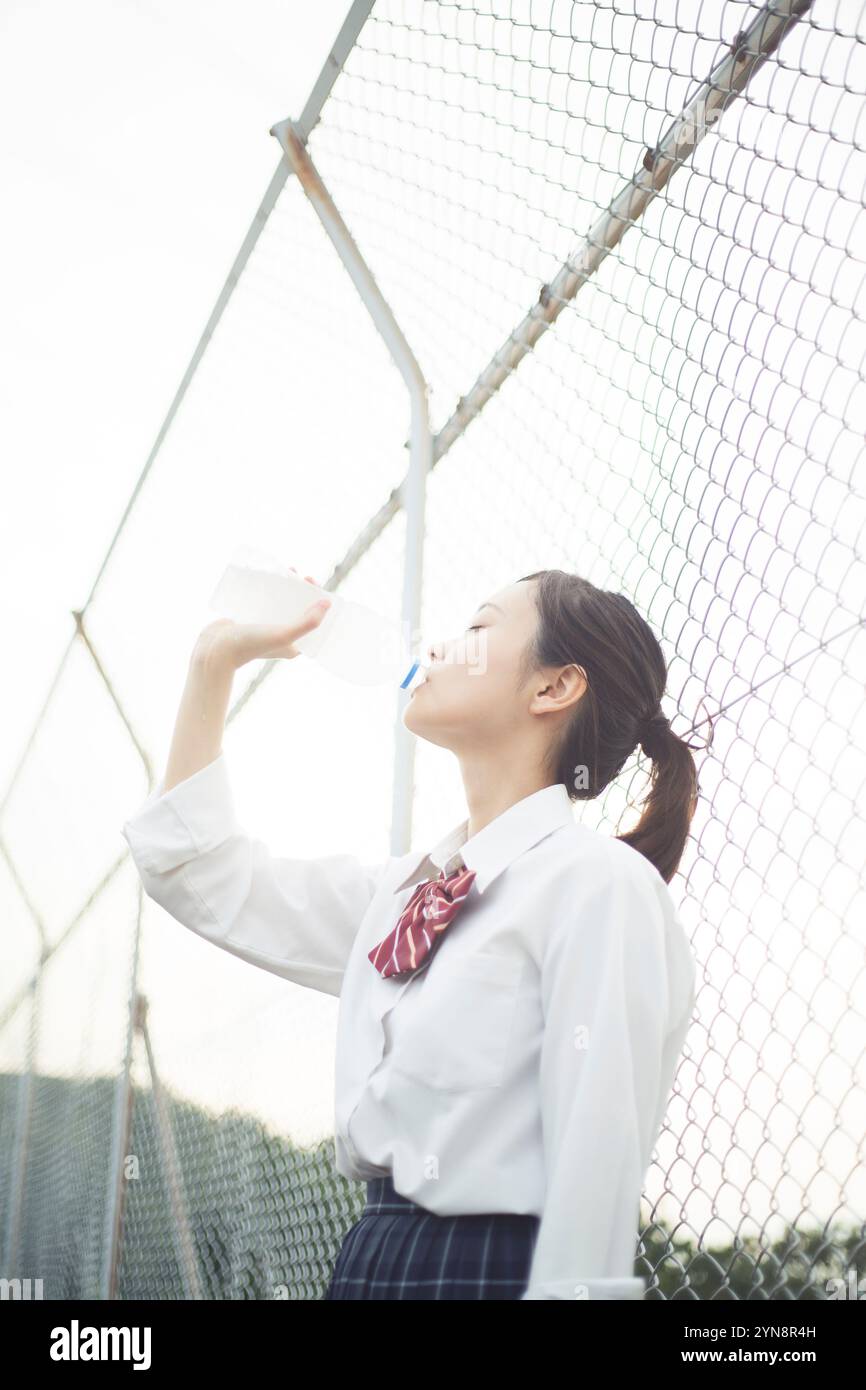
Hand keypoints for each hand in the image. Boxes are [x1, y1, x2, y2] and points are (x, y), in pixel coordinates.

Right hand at [193, 567, 330, 672]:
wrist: (214, 649)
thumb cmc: (249, 644)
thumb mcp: (283, 635)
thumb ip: (308, 623)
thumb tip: (327, 604)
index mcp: (293, 647)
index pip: (313, 623)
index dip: (318, 604)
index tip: (316, 586)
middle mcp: (281, 638)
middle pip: (298, 610)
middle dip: (303, 592)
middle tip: (301, 576)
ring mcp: (265, 629)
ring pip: (281, 604)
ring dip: (287, 587)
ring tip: (287, 571)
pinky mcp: (249, 620)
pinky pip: (264, 602)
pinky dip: (269, 589)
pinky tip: (268, 576)